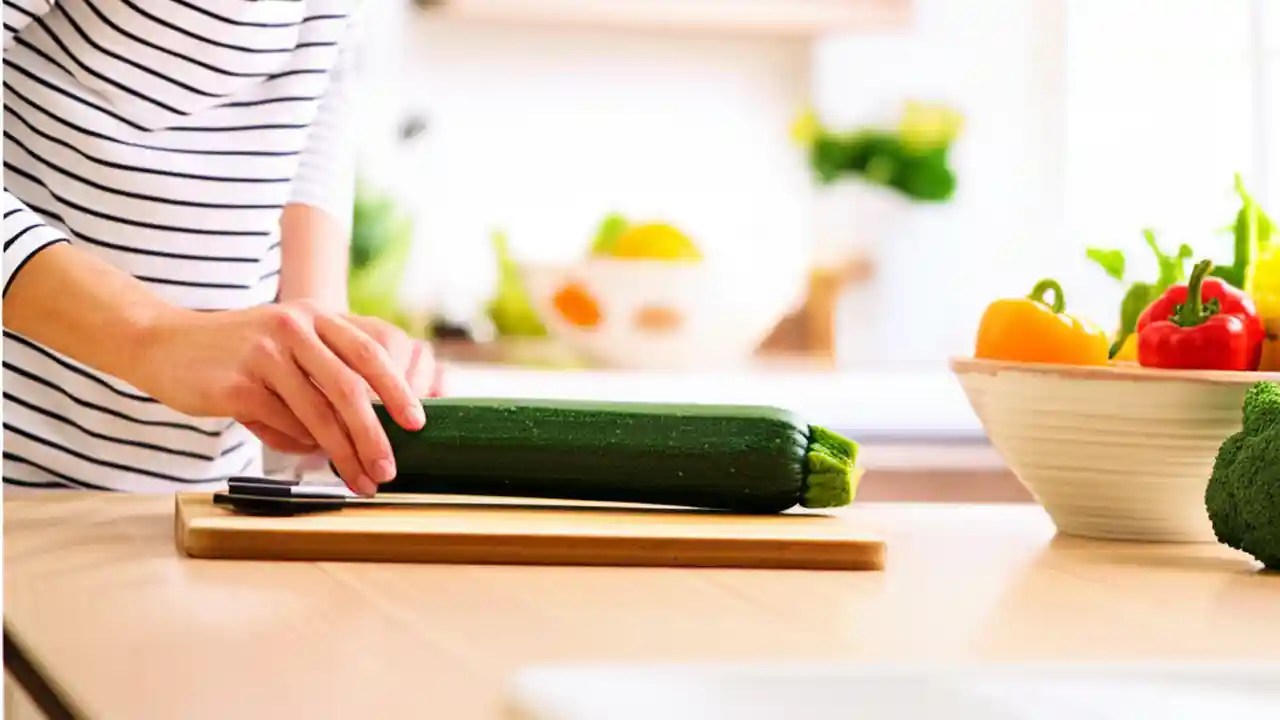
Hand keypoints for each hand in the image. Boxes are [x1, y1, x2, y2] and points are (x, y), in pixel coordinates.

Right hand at [136, 301, 426, 495]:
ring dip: (344, 453)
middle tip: (390, 468)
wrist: (164, 344)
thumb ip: (326, 371)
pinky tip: (307, 458)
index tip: (418, 423)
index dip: (397, 389)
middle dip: (375, 434)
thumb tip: (373, 424)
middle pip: (350, 387)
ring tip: (361, 480)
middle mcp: (295, 327)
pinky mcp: (239, 385)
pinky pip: (283, 426)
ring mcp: (265, 353)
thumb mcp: (287, 343)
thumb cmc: (238, 352)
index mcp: (315, 315)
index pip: (369, 352)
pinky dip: (299, 447)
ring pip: (318, 414)